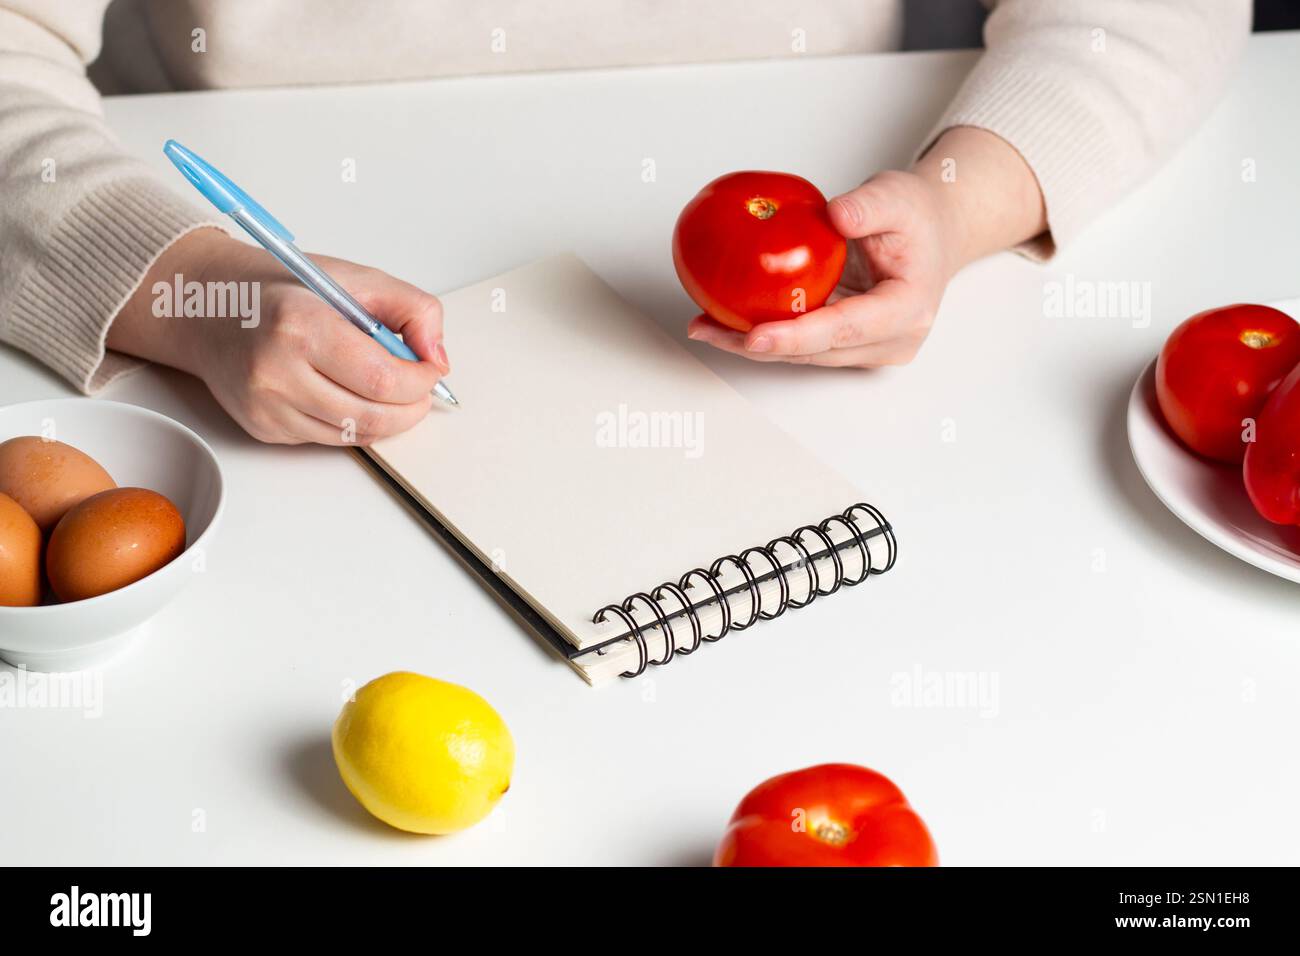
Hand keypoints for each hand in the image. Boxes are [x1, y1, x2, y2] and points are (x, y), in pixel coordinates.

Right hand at [109, 229, 448, 444]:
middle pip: (372, 415)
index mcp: (301, 324)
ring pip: (354, 435)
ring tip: (391, 390)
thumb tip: (437, 357)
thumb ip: (411, 309)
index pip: (382, 377)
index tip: (431, 369)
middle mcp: (276, 371)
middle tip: (420, 388)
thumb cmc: (283, 289)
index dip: (420, 380)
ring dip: (387, 418)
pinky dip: (353, 422)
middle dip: (411, 406)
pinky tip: (350, 394)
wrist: (209, 307)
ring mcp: (266, 406)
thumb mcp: (353, 278)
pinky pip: (328, 438)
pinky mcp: (263, 428)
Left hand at [688, 127, 1046, 367]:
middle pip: (814, 352)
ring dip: (752, 344)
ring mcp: (868, 348)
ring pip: (803, 354)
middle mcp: (889, 341)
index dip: (796, 336)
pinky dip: (765, 331)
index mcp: (906, 311)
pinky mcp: (848, 344)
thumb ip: (869, 205)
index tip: (755, 335)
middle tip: (706, 330)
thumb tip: (834, 216)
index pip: (844, 329)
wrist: (935, 231)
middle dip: (757, 346)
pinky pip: (801, 341)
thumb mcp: (899, 195)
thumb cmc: (918, 215)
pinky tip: (723, 319)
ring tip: (703, 327)